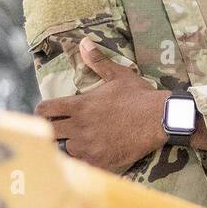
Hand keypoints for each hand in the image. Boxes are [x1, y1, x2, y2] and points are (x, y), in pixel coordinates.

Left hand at [35, 37, 167, 172]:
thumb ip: (98, 61)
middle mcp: (79, 126)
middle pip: (48, 131)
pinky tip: (92, 154)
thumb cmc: (140, 96)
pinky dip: (83, 160)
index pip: (44, 110)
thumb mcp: (119, 76)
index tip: (52, 113)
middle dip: (52, 129)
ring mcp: (89, 145)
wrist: (161, 119)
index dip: (44, 112)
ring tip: (78, 142)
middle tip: (62, 129)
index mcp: (80, 105)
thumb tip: (84, 42)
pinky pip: (80, 165)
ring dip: (68, 146)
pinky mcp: (100, 160)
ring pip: (63, 149)